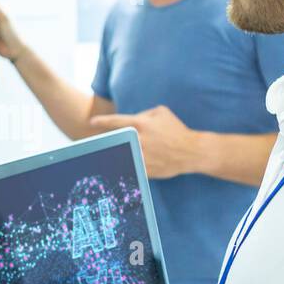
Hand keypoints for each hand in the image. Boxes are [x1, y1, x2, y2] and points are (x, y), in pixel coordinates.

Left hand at [90, 105, 207, 178]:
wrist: (191, 151)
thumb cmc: (176, 129)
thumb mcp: (161, 112)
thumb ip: (143, 113)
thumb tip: (131, 120)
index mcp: (141, 124)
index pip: (116, 121)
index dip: (102, 121)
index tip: (91, 122)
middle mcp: (139, 140)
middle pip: (114, 141)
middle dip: (103, 143)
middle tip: (93, 145)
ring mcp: (142, 155)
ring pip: (119, 156)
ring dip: (110, 157)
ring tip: (99, 159)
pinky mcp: (146, 169)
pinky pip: (129, 168)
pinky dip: (122, 169)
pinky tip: (112, 171)